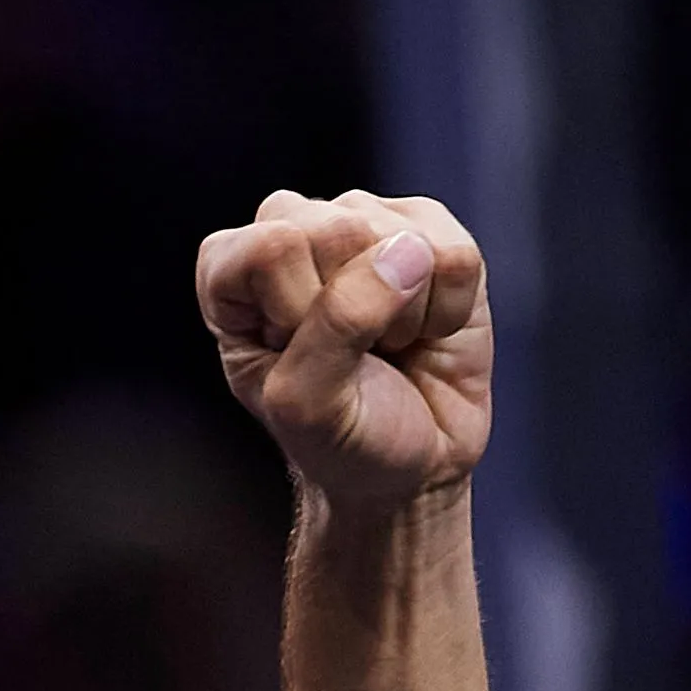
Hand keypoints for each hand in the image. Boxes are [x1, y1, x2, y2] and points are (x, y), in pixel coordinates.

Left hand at [196, 190, 490, 511]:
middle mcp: (297, 231)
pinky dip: (449, 311)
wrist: (408, 466)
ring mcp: (369, 224)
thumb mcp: (308, 403)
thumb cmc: (339, 437)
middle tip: (351, 355)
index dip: (296, 308)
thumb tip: (404, 251)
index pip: (268, 246)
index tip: (298, 355)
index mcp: (234, 272)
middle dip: (354, 312)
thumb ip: (336, 325)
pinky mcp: (435, 235)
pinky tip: (426, 332)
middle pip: (337, 230)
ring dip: (403, 316)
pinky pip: (456, 257)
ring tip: (385, 346)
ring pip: (401, 239)